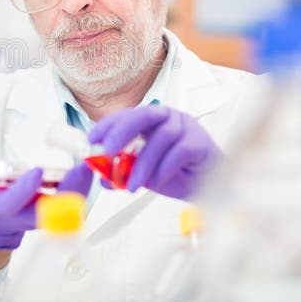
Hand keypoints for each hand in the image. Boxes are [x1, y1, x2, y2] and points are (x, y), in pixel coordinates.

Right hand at [0, 144, 93, 249]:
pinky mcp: (55, 214)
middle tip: (80, 168)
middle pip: (51, 209)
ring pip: (68, 207)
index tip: (35, 171)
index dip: (26, 188)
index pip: (15, 201)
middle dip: (68, 190)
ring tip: (89, 165)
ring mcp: (44, 216)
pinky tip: (88, 170)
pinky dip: (82, 187)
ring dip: (80, 187)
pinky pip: (73, 203)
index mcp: (4, 208)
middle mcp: (27, 216)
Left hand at [88, 106, 221, 199]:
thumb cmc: (175, 173)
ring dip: (143, 163)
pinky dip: (163, 169)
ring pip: (160, 137)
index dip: (109, 124)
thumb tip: (101, 179)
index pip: (127, 115)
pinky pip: (179, 152)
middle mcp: (168, 117)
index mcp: (152, 120)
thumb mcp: (143, 173)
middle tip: (108, 151)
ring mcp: (186, 127)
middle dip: (122, 131)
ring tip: (131, 186)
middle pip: (144, 115)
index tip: (92, 138)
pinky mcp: (200, 142)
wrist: (208, 186)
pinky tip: (154, 183)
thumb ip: (124, 172)